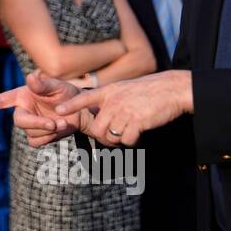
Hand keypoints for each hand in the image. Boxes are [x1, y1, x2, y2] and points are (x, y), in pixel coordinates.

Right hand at [0, 70, 88, 146]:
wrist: (81, 112)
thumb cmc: (68, 94)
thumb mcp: (58, 86)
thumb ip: (43, 84)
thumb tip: (31, 77)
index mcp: (22, 95)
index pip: (1, 100)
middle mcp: (23, 110)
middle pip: (19, 121)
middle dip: (36, 124)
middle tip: (54, 124)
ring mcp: (30, 125)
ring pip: (30, 133)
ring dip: (47, 130)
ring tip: (62, 123)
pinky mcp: (37, 137)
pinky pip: (36, 142)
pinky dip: (49, 138)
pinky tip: (58, 130)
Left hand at [53, 69, 192, 145]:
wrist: (172, 89)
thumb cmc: (150, 91)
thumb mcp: (125, 89)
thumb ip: (111, 100)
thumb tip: (102, 116)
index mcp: (109, 92)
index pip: (85, 98)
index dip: (71, 105)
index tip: (58, 110)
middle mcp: (114, 101)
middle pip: (97, 129)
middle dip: (104, 137)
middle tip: (113, 137)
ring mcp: (125, 111)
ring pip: (112, 136)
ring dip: (119, 139)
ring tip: (129, 133)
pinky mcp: (137, 122)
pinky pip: (127, 140)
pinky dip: (132, 141)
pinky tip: (139, 134)